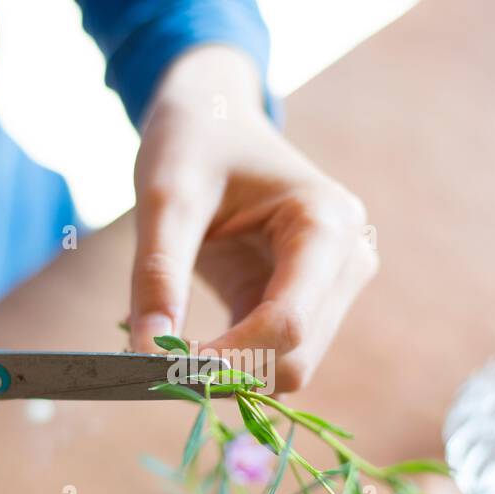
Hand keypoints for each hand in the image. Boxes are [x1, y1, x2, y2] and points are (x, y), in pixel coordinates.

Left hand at [130, 45, 377, 391]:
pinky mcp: (308, 304)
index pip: (289, 324)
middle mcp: (348, 260)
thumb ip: (157, 273)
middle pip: (296, 357)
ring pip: (289, 368)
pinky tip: (186, 348)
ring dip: (231, 376)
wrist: (215, 117)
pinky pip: (273, 358)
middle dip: (231, 373)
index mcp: (326, 223)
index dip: (230, 358)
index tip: (164, 366)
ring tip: (168, 350)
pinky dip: (231, 366)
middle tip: (156, 363)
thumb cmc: (193, 142)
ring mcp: (334, 287)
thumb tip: (146, 355)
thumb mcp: (165, 196)